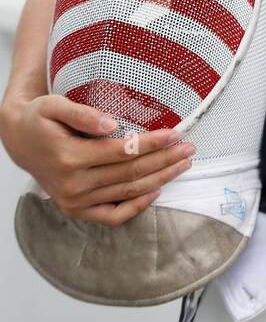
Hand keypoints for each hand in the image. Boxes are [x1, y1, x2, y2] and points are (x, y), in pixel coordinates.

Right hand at [0, 94, 195, 226]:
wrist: (20, 142)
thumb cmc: (39, 119)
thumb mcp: (53, 106)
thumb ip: (82, 114)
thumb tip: (111, 124)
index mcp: (69, 158)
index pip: (123, 152)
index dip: (152, 143)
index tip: (175, 134)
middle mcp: (74, 185)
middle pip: (131, 173)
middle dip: (164, 161)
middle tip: (189, 148)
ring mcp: (75, 201)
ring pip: (128, 192)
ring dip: (160, 179)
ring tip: (182, 164)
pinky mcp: (77, 210)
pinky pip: (113, 216)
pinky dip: (137, 206)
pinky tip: (156, 190)